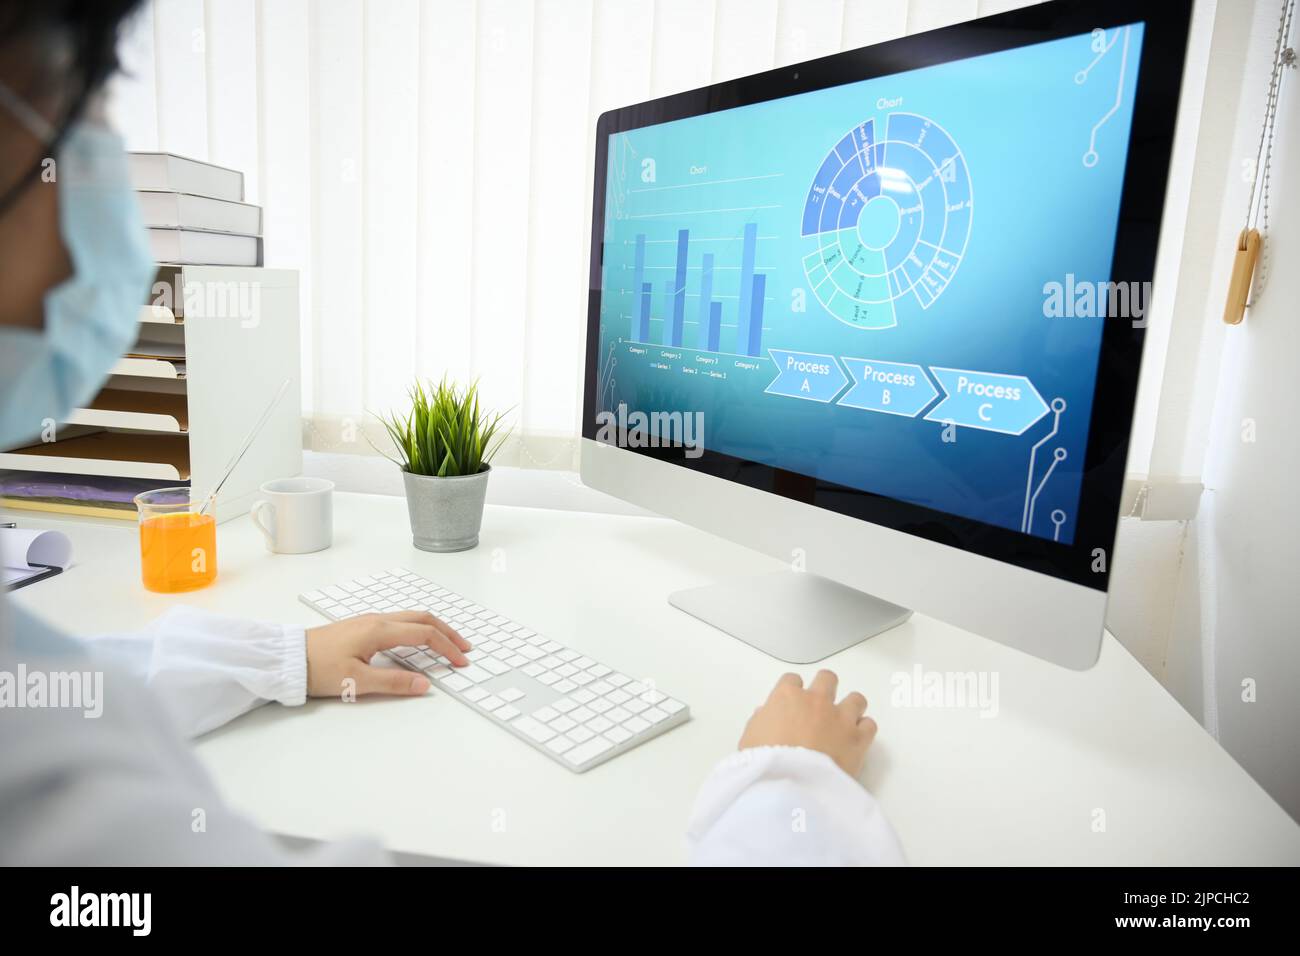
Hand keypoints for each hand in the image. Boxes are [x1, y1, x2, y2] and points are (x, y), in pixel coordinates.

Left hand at [305, 611, 471, 698]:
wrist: (288, 658)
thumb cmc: (317, 668)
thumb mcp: (356, 682)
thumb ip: (394, 682)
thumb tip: (425, 684)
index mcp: (379, 630)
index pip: (424, 635)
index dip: (447, 648)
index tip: (461, 662)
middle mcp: (377, 619)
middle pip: (422, 618)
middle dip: (447, 632)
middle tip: (465, 648)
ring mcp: (369, 620)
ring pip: (411, 617)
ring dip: (433, 628)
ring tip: (447, 643)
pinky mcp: (361, 626)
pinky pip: (399, 621)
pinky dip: (418, 628)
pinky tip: (418, 640)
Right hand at [738, 670, 876, 776]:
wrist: (789, 786)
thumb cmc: (763, 762)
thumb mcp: (750, 739)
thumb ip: (761, 721)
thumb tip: (766, 714)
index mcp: (787, 697)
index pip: (792, 680)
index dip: (792, 692)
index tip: (792, 705)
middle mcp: (816, 701)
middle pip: (827, 679)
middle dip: (824, 690)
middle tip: (820, 708)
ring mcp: (840, 718)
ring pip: (855, 699)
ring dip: (850, 708)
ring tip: (843, 723)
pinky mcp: (858, 738)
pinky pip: (869, 724)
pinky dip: (864, 730)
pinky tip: (855, 740)